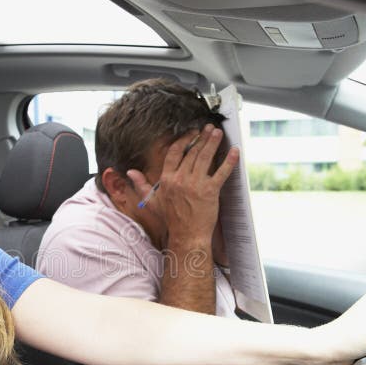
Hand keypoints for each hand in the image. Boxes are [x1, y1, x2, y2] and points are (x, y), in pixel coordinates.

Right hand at [126, 125, 238, 246]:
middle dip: (201, 138)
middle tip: (208, 128)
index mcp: (167, 179)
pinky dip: (229, 161)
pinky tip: (235, 151)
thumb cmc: (171, 220)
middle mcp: (181, 179)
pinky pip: (221, 172)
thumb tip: (130, 172)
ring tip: (217, 133)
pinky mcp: (210, 191)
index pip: (174, 153)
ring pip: (205, 157)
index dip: (183, 140)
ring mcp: (196, 184)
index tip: (191, 133)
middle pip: (192, 152)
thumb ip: (141, 185)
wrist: (187, 235)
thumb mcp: (152, 202)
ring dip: (212, 142)